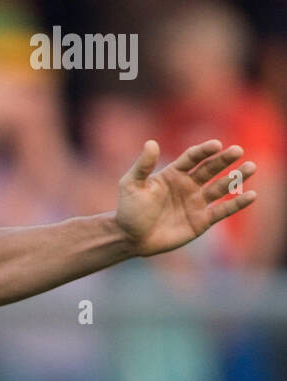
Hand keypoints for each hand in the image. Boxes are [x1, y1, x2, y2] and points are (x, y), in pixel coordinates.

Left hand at [115, 139, 256, 256]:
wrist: (130, 237)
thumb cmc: (129, 209)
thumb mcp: (131, 184)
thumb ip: (143, 165)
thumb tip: (150, 142)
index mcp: (172, 174)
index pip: (192, 158)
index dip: (204, 151)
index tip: (217, 144)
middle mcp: (188, 185)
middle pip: (210, 169)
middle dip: (224, 160)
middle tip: (238, 150)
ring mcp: (196, 202)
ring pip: (221, 186)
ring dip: (236, 177)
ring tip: (251, 167)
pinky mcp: (202, 220)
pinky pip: (223, 210)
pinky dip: (237, 203)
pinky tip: (251, 195)